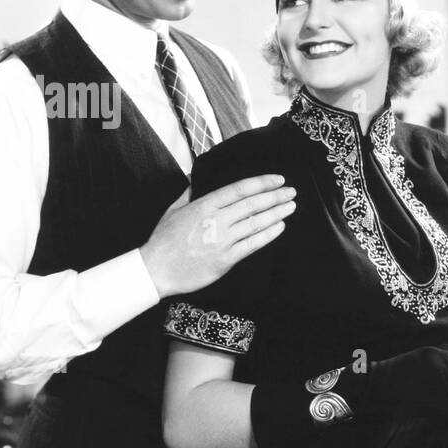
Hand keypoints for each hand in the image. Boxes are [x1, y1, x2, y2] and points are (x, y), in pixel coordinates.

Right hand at [140, 175, 295, 297]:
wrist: (156, 270)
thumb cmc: (163, 240)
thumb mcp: (174, 209)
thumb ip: (190, 192)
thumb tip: (197, 177)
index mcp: (204, 205)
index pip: (239, 189)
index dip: (262, 183)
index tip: (278, 179)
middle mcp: (216, 220)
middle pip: (252, 204)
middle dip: (275, 196)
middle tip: (292, 191)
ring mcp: (222, 240)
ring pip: (255, 223)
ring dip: (276, 213)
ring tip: (290, 207)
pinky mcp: (226, 259)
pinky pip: (252, 245)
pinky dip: (268, 235)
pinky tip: (280, 227)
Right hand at [354, 346, 447, 422]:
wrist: (372, 386)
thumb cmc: (388, 378)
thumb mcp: (413, 362)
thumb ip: (434, 367)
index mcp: (435, 354)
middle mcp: (441, 365)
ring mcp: (441, 380)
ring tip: (437, 411)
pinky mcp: (438, 398)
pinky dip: (445, 419)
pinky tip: (434, 420)